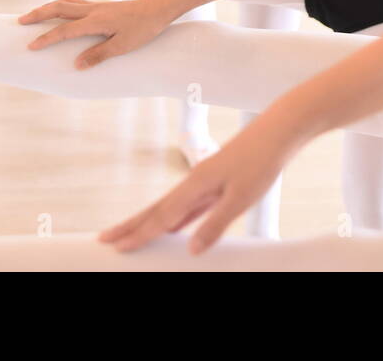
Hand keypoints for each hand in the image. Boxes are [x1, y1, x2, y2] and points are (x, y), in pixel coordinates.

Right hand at [16, 0, 181, 66]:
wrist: (159, 9)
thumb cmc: (143, 28)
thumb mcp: (122, 46)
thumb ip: (98, 55)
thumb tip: (76, 66)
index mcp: (95, 20)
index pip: (64, 30)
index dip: (46, 38)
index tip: (30, 46)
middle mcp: (92, 10)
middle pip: (58, 9)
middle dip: (38, 15)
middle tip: (20, 21)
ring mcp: (96, 6)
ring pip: (65, 3)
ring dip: (48, 7)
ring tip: (34, 15)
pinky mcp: (101, 6)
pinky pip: (75, 3)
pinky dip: (62, 6)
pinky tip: (61, 11)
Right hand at [99, 115, 296, 254]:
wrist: (277, 133)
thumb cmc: (261, 162)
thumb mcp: (240, 199)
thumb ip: (215, 225)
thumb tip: (191, 250)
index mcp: (195, 185)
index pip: (161, 217)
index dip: (140, 234)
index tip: (118, 247)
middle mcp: (192, 182)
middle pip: (154, 209)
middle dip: (130, 226)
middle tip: (105, 238)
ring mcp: (201, 182)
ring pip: (167, 207)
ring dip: (147, 222)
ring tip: (129, 233)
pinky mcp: (213, 183)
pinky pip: (185, 206)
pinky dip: (172, 219)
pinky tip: (170, 228)